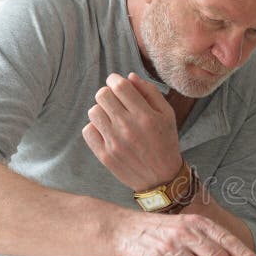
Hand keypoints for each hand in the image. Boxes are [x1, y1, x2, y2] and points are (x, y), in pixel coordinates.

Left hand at [83, 72, 182, 190]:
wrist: (162, 178)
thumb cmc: (166, 142)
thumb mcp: (167, 115)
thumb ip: (150, 93)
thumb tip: (129, 76)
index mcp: (146, 116)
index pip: (120, 86)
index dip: (115, 80)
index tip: (117, 84)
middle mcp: (128, 128)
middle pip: (102, 95)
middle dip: (108, 94)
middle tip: (115, 101)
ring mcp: (114, 142)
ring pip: (93, 111)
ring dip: (102, 111)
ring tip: (112, 118)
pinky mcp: (105, 155)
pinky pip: (88, 130)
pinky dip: (95, 128)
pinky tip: (107, 131)